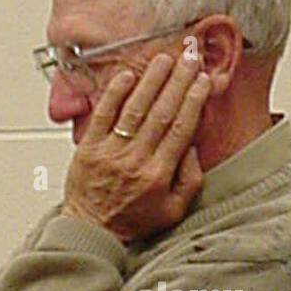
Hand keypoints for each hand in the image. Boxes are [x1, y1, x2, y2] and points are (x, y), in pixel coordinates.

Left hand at [63, 53, 209, 242]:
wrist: (90, 233)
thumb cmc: (131, 221)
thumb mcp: (172, 210)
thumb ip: (189, 180)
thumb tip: (193, 147)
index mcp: (158, 174)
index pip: (180, 128)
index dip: (193, 100)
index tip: (202, 80)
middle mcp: (135, 161)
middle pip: (161, 112)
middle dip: (177, 81)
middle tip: (188, 58)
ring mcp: (110, 153)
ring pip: (134, 109)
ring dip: (151, 81)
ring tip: (164, 59)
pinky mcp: (88, 149)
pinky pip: (102, 116)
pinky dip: (114, 94)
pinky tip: (127, 75)